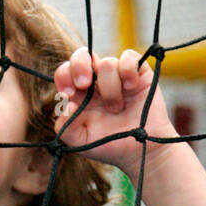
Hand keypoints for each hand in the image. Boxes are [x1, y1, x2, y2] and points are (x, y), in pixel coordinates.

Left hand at [53, 47, 177, 180]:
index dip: (63, 76)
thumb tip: (66, 106)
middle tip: (84, 85)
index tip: (68, 93)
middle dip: (79, 66)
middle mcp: (96, 81)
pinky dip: (128, 71)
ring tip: (117, 108)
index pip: (65, 72)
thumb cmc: (109, 145)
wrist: (141, 151)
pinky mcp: (138, 72)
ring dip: (111, 88)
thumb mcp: (81, 142)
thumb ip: (66, 128)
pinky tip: (131, 88)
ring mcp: (117, 75)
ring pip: (107, 63)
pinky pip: (129, 57)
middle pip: (82, 55)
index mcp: (79, 93)